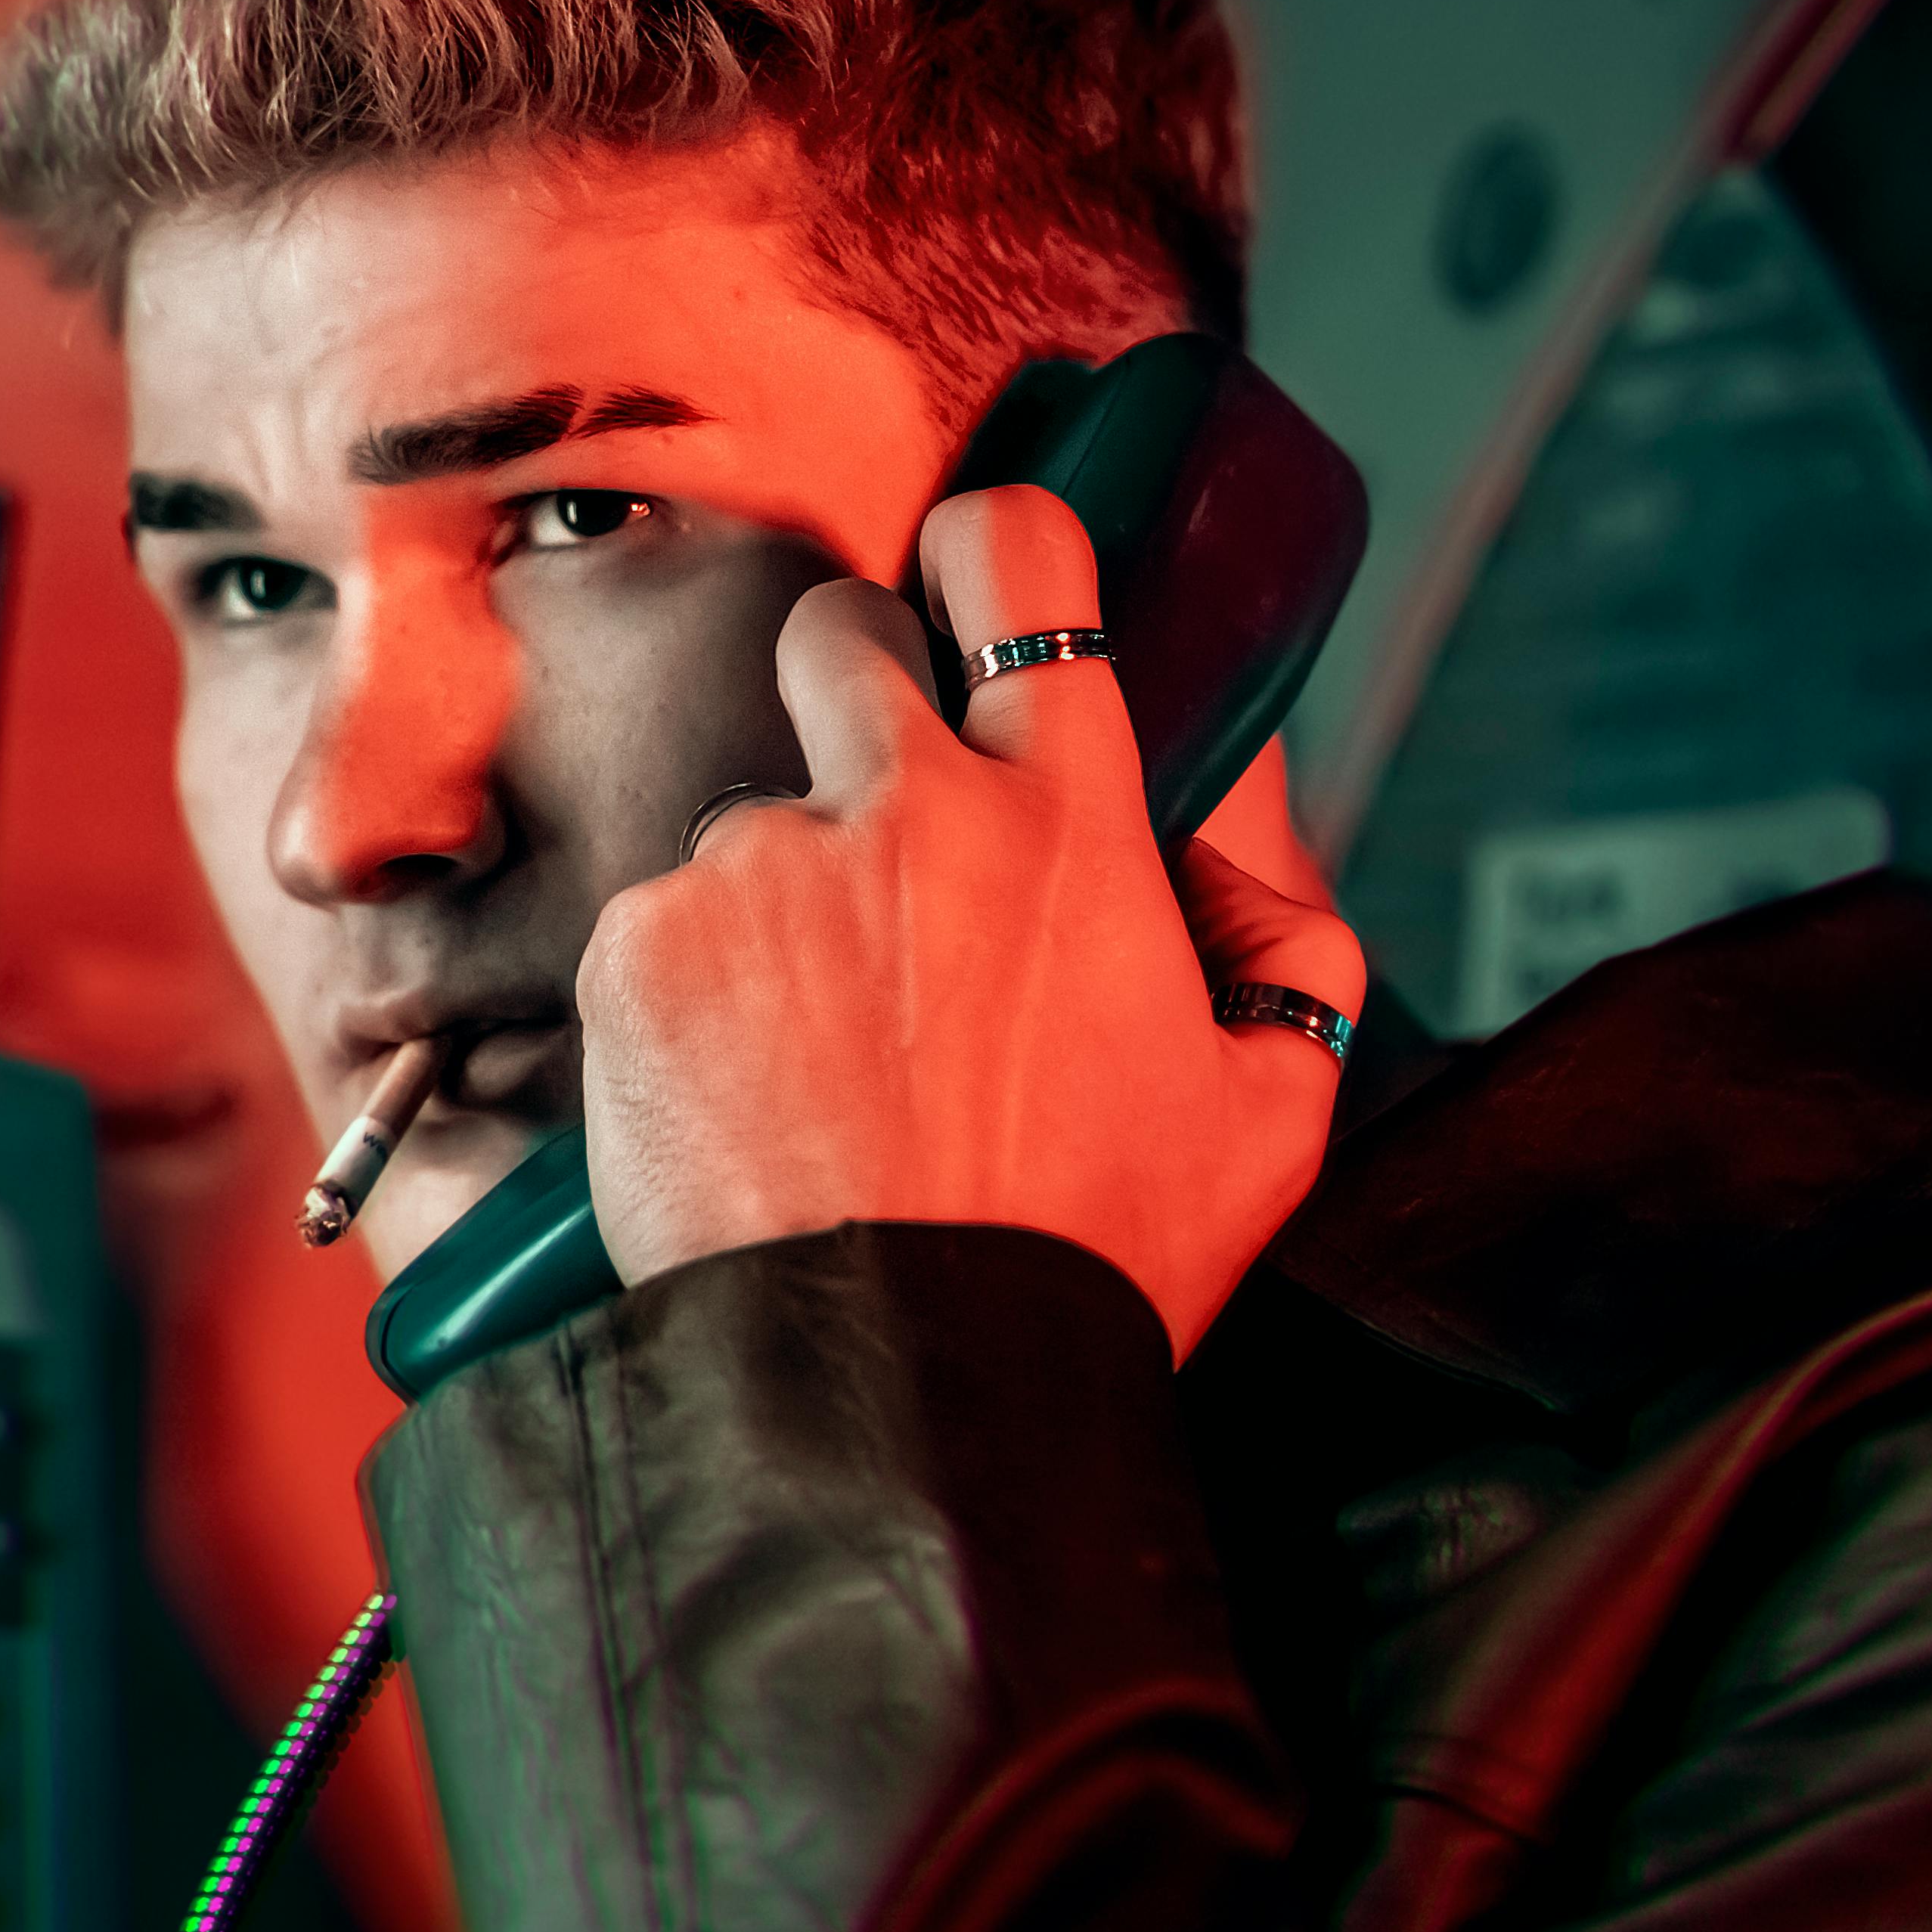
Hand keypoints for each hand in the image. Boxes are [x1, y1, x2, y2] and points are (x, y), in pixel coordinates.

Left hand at [575, 486, 1368, 1355]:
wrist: (904, 1391)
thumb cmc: (1085, 1258)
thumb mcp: (1271, 1105)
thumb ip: (1287, 937)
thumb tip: (1243, 823)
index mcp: (1064, 823)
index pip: (1024, 566)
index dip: (995, 541)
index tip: (976, 570)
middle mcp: (906, 814)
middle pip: (841, 633)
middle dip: (855, 691)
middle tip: (878, 817)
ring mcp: (761, 874)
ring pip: (751, 822)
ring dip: (781, 904)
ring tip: (824, 1059)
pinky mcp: (644, 950)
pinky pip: (662, 928)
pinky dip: (694, 999)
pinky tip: (751, 1102)